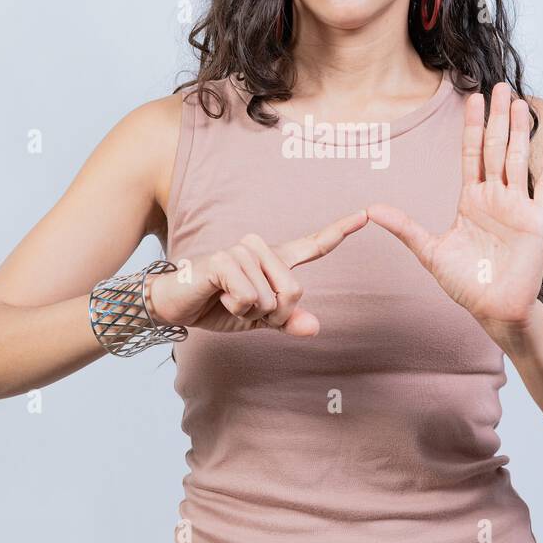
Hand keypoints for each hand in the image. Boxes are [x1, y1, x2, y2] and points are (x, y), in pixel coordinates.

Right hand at [146, 210, 368, 336]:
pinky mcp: (225, 261)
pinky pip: (249, 299)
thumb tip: (314, 327)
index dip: (340, 231)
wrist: (176, 305)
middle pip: (294, 292)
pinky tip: (218, 295)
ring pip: (270, 299)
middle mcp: (262, 249)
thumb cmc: (217, 306)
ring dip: (250, 313)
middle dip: (273, 314)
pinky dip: (235, 308)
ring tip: (228, 299)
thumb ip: (286, 321)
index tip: (366, 214)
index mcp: (275, 261)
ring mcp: (243, 251)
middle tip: (245, 308)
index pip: (313, 246)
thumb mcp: (258, 320)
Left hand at [366, 82, 542, 332]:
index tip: (471, 98)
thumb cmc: (465, 284)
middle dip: (496, 118)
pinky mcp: (536, 222)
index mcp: (472, 200)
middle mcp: (495, 197)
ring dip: (518, 132)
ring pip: (517, 160)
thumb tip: (371, 209)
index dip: (472, 126)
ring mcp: (517, 207)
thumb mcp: (429, 251)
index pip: (471, 154)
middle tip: (498, 86)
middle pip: (496, 148)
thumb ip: (404, 227)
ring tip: (518, 103)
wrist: (494, 309)